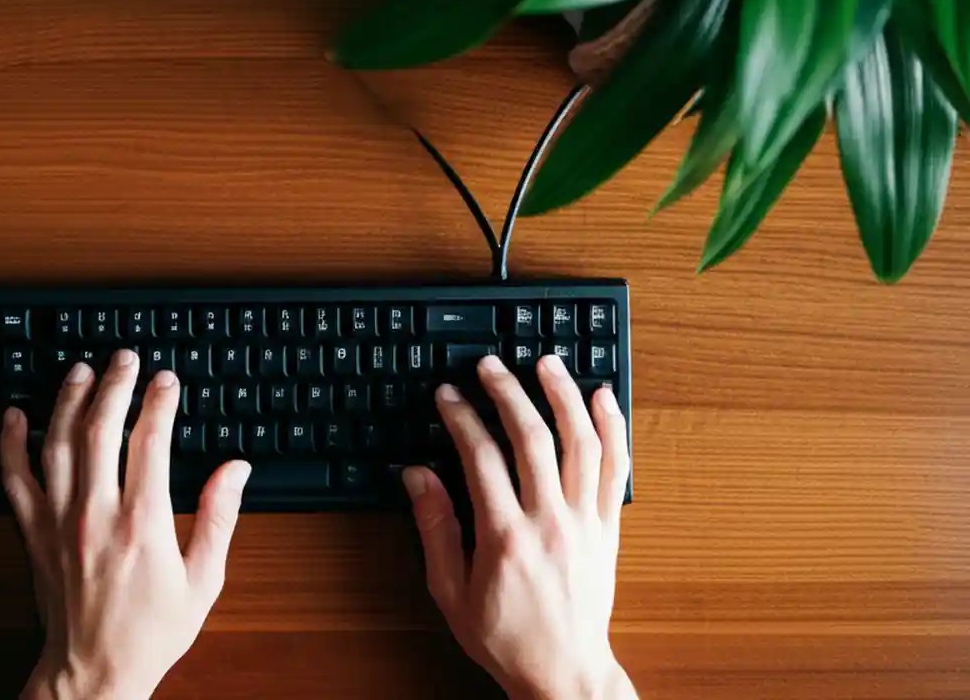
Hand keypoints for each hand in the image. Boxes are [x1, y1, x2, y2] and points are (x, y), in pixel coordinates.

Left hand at [0, 350, 251, 699]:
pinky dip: (11, 443)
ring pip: (58, 444)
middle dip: (115, 386)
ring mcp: (59, 522)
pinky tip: (16, 415)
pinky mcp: (34, 534)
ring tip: (82, 371)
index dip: (159, 402)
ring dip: (69, 401)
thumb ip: (219, 518)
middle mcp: (97, 515)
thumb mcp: (204, 580)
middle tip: (125, 359)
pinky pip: (15, 479)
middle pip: (101, 430)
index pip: (151, 442)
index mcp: (144, 524)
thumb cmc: (150, 631)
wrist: (94, 671)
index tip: (166, 380)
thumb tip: (235, 470)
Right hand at [403, 354, 634, 699]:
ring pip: (580, 443)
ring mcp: (584, 523)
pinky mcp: (607, 528)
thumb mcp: (450, 591)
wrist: (564, 670)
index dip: (461, 418)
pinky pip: (615, 468)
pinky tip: (602, 398)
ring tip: (547, 364)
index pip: (480, 457)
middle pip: (531, 438)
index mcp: (504, 537)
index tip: (448, 395)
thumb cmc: (505, 636)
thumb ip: (436, 530)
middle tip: (491, 367)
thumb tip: (418, 477)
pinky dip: (611, 428)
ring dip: (563, 396)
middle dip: (508, 393)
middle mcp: (549, 522)